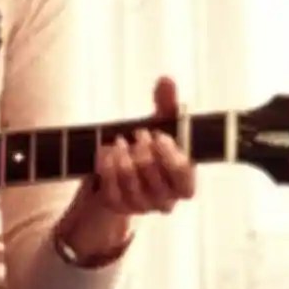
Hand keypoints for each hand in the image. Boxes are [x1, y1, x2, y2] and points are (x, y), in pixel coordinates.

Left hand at [90, 76, 195, 215]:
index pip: (184, 179)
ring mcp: (141, 206)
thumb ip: (167, 104)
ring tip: (119, 140)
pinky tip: (105, 151)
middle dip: (144, 152)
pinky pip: (111, 192)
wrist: (120, 166)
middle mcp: (165, 200)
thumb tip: (166, 80)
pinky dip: (107, 169)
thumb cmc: (150, 145)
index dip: (171, 157)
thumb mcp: (161, 124)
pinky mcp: (118, 207)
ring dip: (123, 159)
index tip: (158, 135)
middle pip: (155, 180)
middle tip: (137, 133)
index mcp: (183, 182)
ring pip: (131, 186)